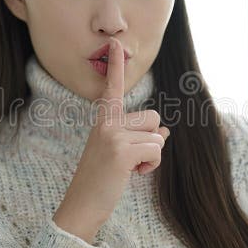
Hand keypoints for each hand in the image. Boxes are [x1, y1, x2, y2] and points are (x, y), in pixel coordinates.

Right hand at [52, 37, 169, 243]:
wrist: (82, 205)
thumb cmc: (101, 181)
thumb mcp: (119, 153)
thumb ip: (139, 138)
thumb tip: (165, 132)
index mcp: (103, 121)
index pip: (112, 89)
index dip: (115, 65)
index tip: (116, 42)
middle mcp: (106, 123)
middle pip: (153, 118)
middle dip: (151, 139)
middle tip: (130, 159)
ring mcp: (113, 135)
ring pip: (156, 135)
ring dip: (151, 154)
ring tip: (130, 167)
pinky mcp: (121, 150)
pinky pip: (155, 150)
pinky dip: (151, 165)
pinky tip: (133, 173)